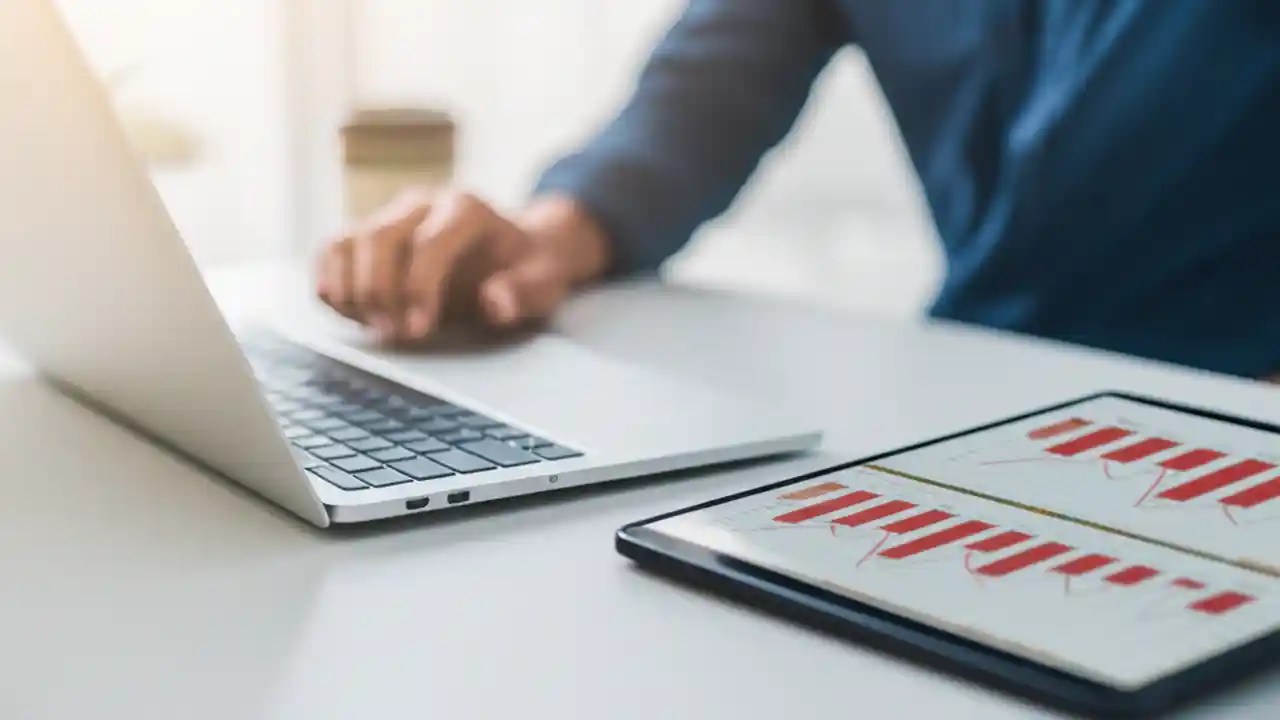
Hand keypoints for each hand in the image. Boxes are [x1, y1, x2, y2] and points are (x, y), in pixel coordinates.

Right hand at [316, 190, 610, 342]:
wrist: (515, 248)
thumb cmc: (527, 267)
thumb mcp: (544, 280)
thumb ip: (525, 291)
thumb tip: (495, 303)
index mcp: (466, 209)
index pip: (430, 241)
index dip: (418, 287)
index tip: (418, 329)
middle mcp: (422, 203)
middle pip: (380, 238)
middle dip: (380, 292)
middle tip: (394, 335)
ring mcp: (391, 215)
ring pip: (348, 242)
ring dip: (351, 291)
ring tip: (375, 328)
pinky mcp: (369, 234)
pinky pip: (332, 250)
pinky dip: (330, 283)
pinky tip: (350, 313)